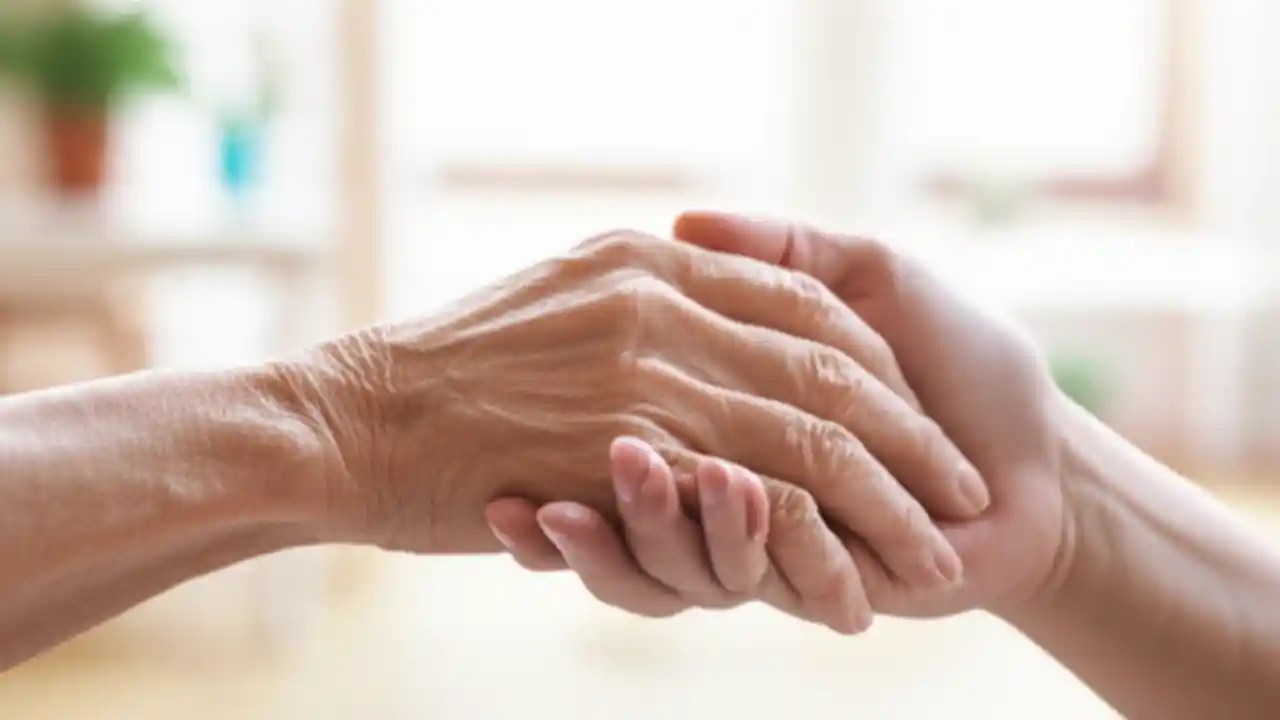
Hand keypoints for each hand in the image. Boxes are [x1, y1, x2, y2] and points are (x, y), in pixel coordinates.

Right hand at [279, 229, 984, 627]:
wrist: (345, 420)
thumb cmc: (442, 370)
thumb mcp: (555, 296)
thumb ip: (641, 291)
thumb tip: (707, 291)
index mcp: (650, 260)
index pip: (805, 302)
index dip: (875, 362)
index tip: (916, 413)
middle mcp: (658, 302)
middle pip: (828, 369)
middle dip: (909, 437)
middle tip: (964, 491)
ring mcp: (641, 372)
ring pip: (806, 437)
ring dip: (884, 501)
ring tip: (936, 554)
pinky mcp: (619, 449)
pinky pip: (747, 498)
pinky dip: (813, 546)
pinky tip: (855, 585)